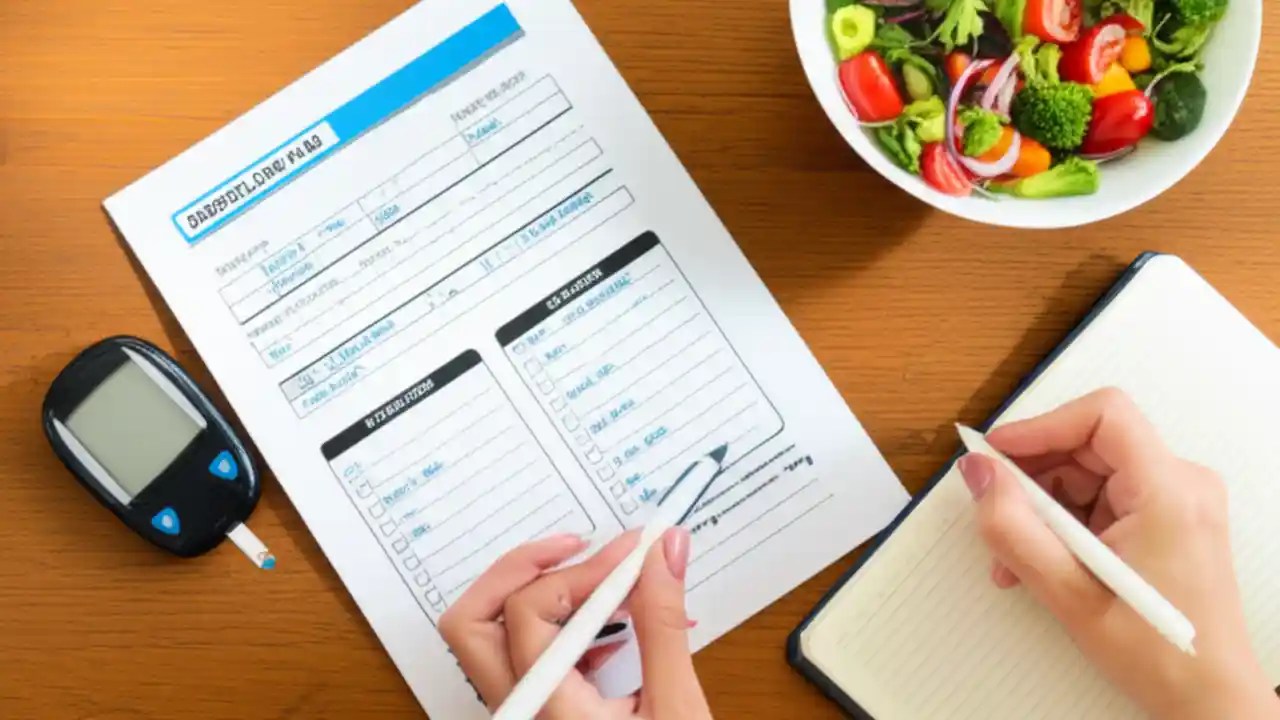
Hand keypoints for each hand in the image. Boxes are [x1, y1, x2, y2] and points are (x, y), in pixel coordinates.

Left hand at [439, 529, 712, 719]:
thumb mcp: (678, 707)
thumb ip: (664, 624)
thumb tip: (661, 552)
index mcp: (549, 712)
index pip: (531, 617)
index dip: (582, 572)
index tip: (633, 552)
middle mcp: (521, 713)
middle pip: (474, 622)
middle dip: (527, 570)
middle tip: (584, 550)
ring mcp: (525, 716)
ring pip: (494, 637)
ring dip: (544, 595)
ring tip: (608, 585)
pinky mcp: (541, 717)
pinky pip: (526, 659)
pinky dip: (563, 627)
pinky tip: (616, 629)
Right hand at [958, 388, 1279, 719]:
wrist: (1207, 699)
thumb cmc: (1160, 655)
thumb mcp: (1069, 593)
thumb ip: (1014, 529)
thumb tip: (979, 473)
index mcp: (1169, 492)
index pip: (1103, 415)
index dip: (1042, 426)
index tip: (997, 453)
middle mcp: (1180, 484)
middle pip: (1088, 443)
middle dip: (1034, 477)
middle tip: (996, 512)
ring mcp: (1175, 501)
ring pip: (1088, 472)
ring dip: (1043, 507)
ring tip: (1016, 555)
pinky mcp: (1164, 518)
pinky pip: (1100, 497)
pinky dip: (1064, 522)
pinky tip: (1041, 560)